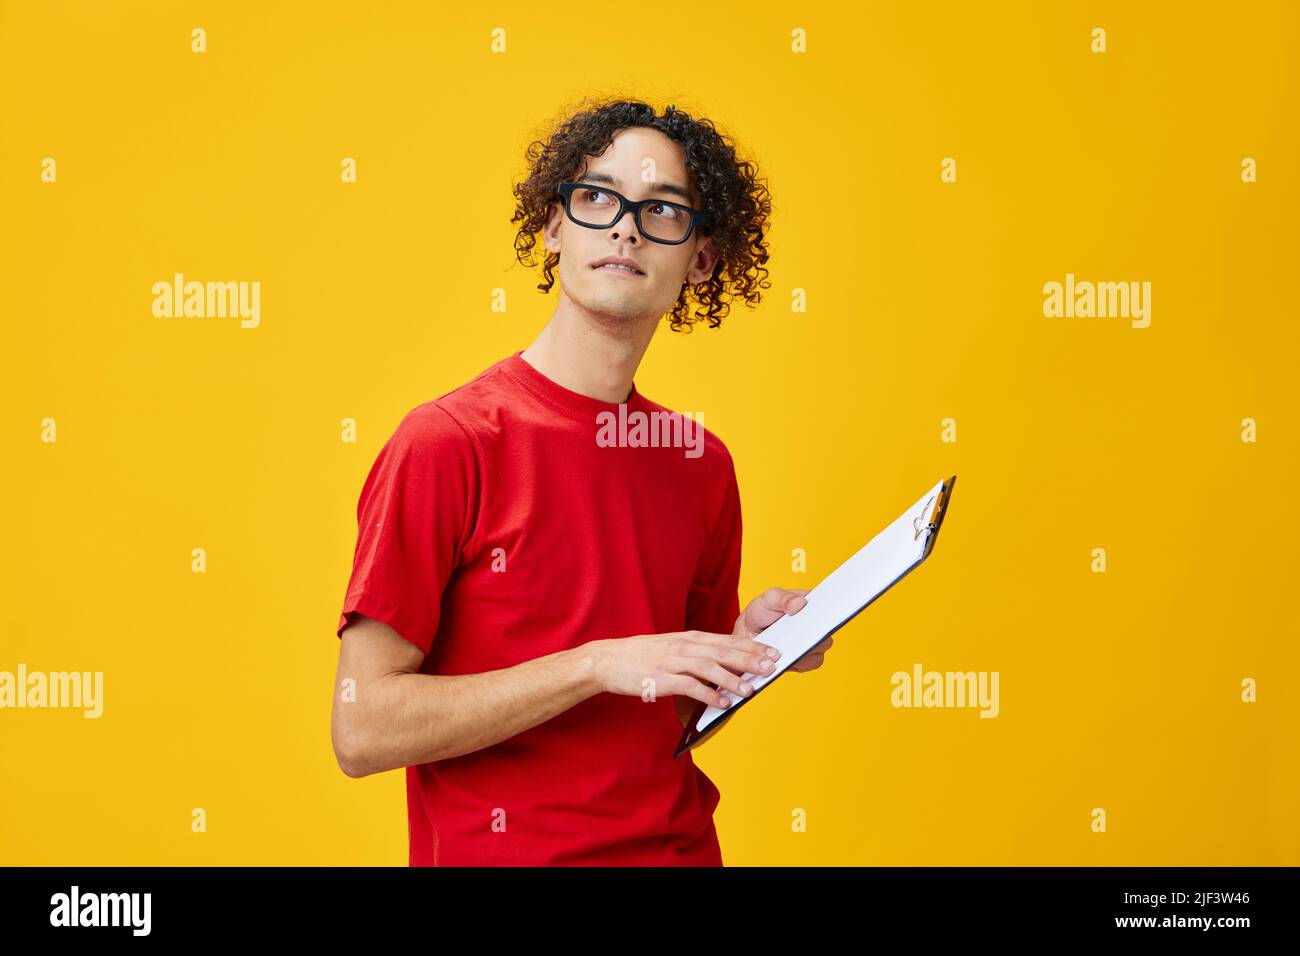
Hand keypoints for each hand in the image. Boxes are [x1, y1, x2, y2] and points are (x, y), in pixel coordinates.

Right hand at [590, 630, 782, 709]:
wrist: (608, 660)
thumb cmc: (642, 656)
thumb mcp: (673, 648)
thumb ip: (697, 654)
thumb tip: (725, 664)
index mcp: (689, 638)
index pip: (727, 640)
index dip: (751, 646)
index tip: (773, 651)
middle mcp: (684, 646)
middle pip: (723, 651)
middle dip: (750, 658)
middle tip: (772, 666)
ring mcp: (673, 662)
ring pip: (709, 667)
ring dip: (732, 678)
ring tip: (751, 689)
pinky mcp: (662, 678)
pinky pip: (690, 686)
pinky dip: (708, 694)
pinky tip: (722, 703)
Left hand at [733, 587, 831, 673]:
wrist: (747, 633)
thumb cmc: (762, 612)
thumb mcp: (769, 599)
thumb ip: (783, 598)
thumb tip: (799, 603)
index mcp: (812, 606)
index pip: (829, 607)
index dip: (832, 610)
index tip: (825, 613)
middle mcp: (816, 627)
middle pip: (826, 633)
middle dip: (817, 633)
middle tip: (806, 631)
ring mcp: (810, 645)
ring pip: (819, 651)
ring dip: (806, 650)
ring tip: (791, 645)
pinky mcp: (802, 661)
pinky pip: (807, 664)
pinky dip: (797, 661)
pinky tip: (785, 657)